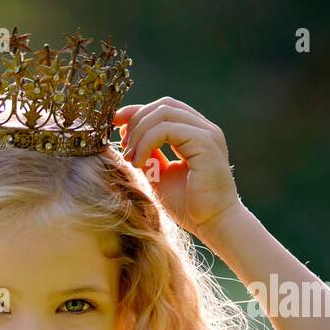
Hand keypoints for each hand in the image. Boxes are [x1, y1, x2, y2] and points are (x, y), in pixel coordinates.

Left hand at [113, 97, 243, 241]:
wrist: (214, 224)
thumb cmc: (190, 205)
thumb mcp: (160, 175)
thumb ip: (149, 155)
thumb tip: (128, 139)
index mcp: (195, 133)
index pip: (164, 108)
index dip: (137, 112)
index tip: (115, 124)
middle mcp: (203, 128)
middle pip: (163, 105)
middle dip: (135, 120)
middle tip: (123, 147)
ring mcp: (206, 133)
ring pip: (163, 113)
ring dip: (139, 133)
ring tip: (131, 159)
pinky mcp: (205, 143)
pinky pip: (166, 130)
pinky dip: (147, 143)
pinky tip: (139, 163)